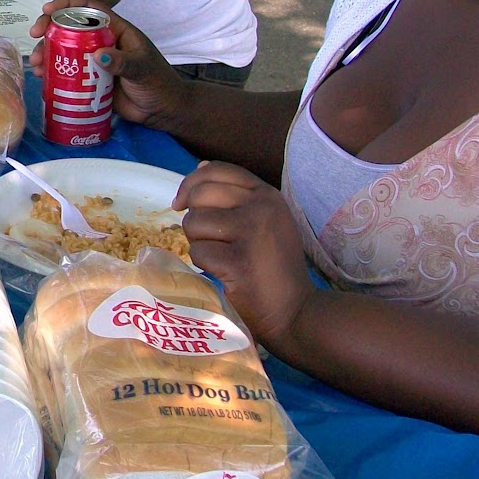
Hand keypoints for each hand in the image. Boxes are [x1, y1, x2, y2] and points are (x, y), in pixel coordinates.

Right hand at [29, 0, 192, 130]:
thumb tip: (97, 56)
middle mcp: (101, 42)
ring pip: (64, 50)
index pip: (88, 8)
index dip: (67, 5)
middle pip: (70, 28)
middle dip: (49, 30)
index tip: (47, 10)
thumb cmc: (158, 83)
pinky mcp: (89, 81)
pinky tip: (42, 78)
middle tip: (34, 37)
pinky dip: (52, 73)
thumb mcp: (142, 70)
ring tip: (36, 65)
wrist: (162, 111)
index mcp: (115, 30)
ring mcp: (94, 61)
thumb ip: (123, 62)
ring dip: (46, 54)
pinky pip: (67, 72)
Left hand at [173, 161, 315, 351]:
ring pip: (194, 223)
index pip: (218, 170)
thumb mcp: (265, 220)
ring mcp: (252, 233)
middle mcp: (262, 208)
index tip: (182, 203)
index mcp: (267, 194)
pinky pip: (198, 252)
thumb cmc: (274, 267)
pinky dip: (204, 265)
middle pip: (200, 195)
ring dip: (198, 242)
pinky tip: (225, 273)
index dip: (192, 182)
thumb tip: (198, 166)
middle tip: (206, 239)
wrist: (296, 311)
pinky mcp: (239, 262)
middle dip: (193, 217)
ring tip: (221, 257)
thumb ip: (235, 194)